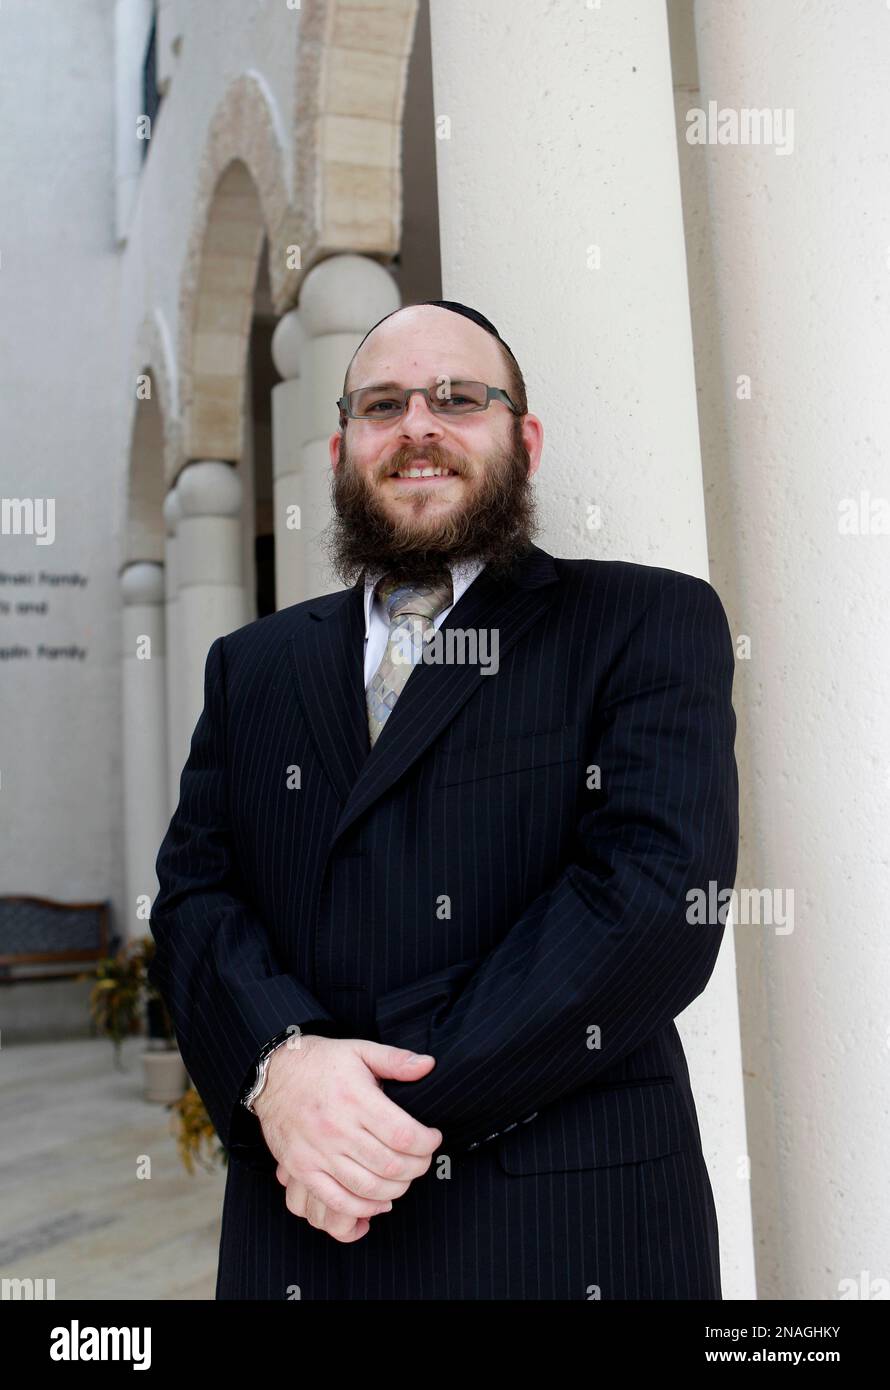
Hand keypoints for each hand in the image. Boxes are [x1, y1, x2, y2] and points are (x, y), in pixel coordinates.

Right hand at [255, 1035, 441, 1242]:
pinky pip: (336, 1200)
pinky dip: (363, 1209)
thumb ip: (395, 1059)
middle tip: (423, 1160)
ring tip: (404, 1177)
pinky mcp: (302, 1168)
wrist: (273, 1074)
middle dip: (417, 1168)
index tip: (433, 1138)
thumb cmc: (321, 1062)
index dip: (427, 1143)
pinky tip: (378, 1202)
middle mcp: (336, 1128)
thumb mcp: (359, 1050)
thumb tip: (428, 1065)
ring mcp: (317, 1152)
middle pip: (390, 1165)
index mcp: (354, 1098)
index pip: (403, 1135)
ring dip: (395, 1190)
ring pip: (368, 1187)